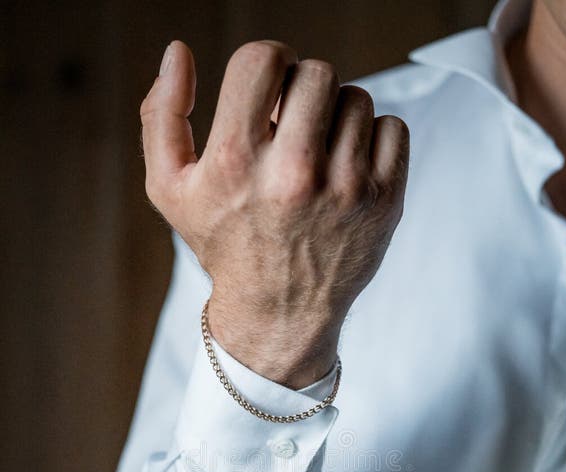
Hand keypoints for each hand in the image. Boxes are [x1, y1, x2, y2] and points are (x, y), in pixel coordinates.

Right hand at [140, 40, 408, 386]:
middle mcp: (294, 173)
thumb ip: (162, 116)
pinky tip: (348, 168)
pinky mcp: (385, 202)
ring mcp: (346, 188)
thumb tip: (178, 54)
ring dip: (337, 117)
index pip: (264, 59)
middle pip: (317, 73)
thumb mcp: (170, 189)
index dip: (268, 64)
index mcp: (237, 162)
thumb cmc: (226, 245)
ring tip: (319, 153)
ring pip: (357, 98)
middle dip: (302, 92)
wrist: (280, 313)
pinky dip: (373, 140)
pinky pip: (393, 128)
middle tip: (294, 125)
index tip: (270, 90)